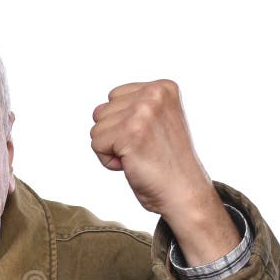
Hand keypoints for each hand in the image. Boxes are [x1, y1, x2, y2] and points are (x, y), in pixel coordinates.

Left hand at [91, 80, 239, 264]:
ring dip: (111, 149)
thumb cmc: (166, 164)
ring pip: (97, 129)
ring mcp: (142, 112)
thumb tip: (96, 110)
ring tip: (138, 157)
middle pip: (102, 111)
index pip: (115, 97)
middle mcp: (154, 93)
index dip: (123, 124)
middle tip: (142, 150)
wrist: (184, 192)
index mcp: (163, 87)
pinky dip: (108, 161)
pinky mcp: (130, 132)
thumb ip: (133, 107)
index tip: (147, 138)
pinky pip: (96, 144)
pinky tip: (131, 165)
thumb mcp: (155, 121)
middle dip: (114, 136)